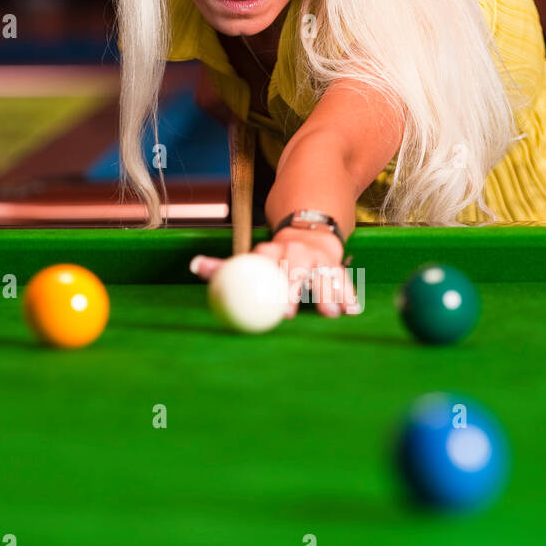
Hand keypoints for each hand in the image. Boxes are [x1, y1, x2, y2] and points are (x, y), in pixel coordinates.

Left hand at [190, 228, 360, 318]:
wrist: (308, 232)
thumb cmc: (273, 258)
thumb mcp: (251, 260)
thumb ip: (223, 267)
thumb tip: (194, 266)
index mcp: (272, 250)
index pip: (265, 259)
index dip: (263, 274)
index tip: (260, 295)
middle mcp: (296, 252)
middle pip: (295, 268)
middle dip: (293, 286)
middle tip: (289, 313)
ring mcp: (318, 258)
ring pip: (325, 274)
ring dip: (328, 292)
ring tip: (331, 313)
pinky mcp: (336, 265)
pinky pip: (344, 280)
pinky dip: (348, 295)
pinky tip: (351, 310)